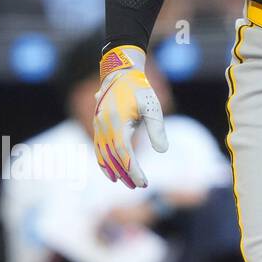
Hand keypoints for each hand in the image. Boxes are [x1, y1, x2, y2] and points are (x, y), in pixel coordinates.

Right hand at [94, 46, 168, 189]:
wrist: (120, 74)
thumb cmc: (140, 90)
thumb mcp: (152, 107)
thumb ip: (157, 129)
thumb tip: (162, 151)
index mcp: (117, 123)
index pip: (124, 154)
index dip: (133, 170)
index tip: (143, 182)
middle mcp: (104, 128)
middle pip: (113, 158)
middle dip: (125, 174)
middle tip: (139, 187)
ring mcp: (98, 127)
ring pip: (103, 156)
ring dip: (114, 171)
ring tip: (127, 183)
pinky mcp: (98, 127)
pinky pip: (99, 149)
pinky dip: (104, 162)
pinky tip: (112, 172)